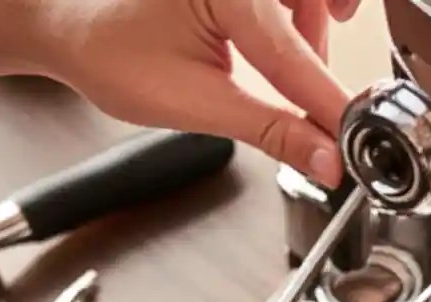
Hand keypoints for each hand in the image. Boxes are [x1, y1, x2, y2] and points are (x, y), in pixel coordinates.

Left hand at [37, 0, 361, 187]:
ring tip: (292, 74)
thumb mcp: (193, 103)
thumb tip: (322, 157)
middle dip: (325, 51)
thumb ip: (270, 131)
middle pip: (321, 3)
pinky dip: (303, 14)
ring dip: (315, 32)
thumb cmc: (109, 51)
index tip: (356, 141)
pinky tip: (289, 38)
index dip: (330, 106)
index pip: (295, 57)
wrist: (74, 26)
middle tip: (322, 101)